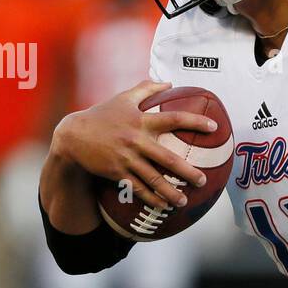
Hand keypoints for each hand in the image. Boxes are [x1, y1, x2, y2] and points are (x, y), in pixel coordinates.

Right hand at [52, 80, 215, 208]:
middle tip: (202, 180)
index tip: (214, 128)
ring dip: (170, 191)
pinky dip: (151, 198)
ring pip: (153, 179)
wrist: (73, 136)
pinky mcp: (116, 173)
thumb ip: (146, 89)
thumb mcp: (122, 98)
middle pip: (168, 158)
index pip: (173, 119)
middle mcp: (136, 141)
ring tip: (184, 200)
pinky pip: (137, 188)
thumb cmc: (102, 115)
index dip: (195, 122)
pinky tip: (164, 205)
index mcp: (141, 121)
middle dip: (187, 171)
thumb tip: (168, 82)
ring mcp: (126, 159)